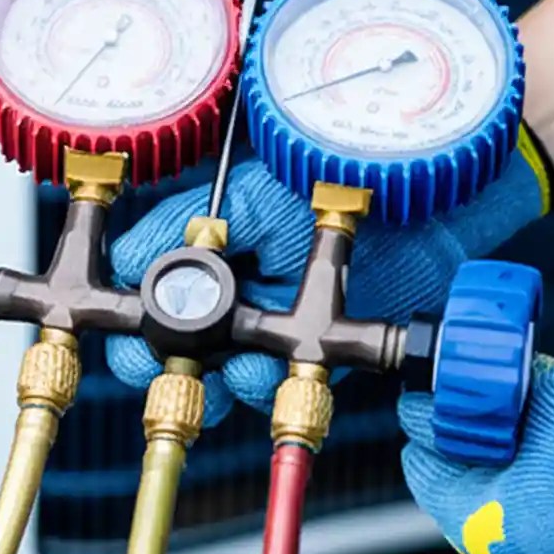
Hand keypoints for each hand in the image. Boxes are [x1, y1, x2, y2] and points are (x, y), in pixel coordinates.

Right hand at [105, 147, 550, 425]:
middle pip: (195, 342)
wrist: (430, 185)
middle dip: (174, 363)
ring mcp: (292, 318)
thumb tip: (124, 254)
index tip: (123, 337)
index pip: (168, 290)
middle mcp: (253, 285)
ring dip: (220, 379)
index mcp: (227, 243)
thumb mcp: (255, 190)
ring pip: (237, 368)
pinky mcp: (335, 343)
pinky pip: (292, 377)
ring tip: (223, 370)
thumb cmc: (338, 170)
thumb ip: (187, 223)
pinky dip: (269, 384)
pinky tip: (256, 376)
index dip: (140, 319)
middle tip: (158, 368)